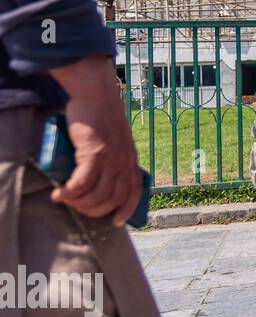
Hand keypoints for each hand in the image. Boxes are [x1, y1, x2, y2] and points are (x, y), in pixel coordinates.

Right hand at [48, 56, 142, 225]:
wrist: (97, 95)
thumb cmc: (102, 117)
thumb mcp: (116, 140)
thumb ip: (113, 155)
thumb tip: (102, 172)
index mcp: (131, 160)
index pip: (134, 192)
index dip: (127, 210)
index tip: (116, 221)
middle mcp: (124, 162)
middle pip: (113, 198)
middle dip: (95, 210)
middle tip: (79, 208)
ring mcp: (110, 158)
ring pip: (97, 194)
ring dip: (80, 203)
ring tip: (66, 199)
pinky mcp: (93, 152)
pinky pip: (82, 182)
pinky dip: (71, 192)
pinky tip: (60, 193)